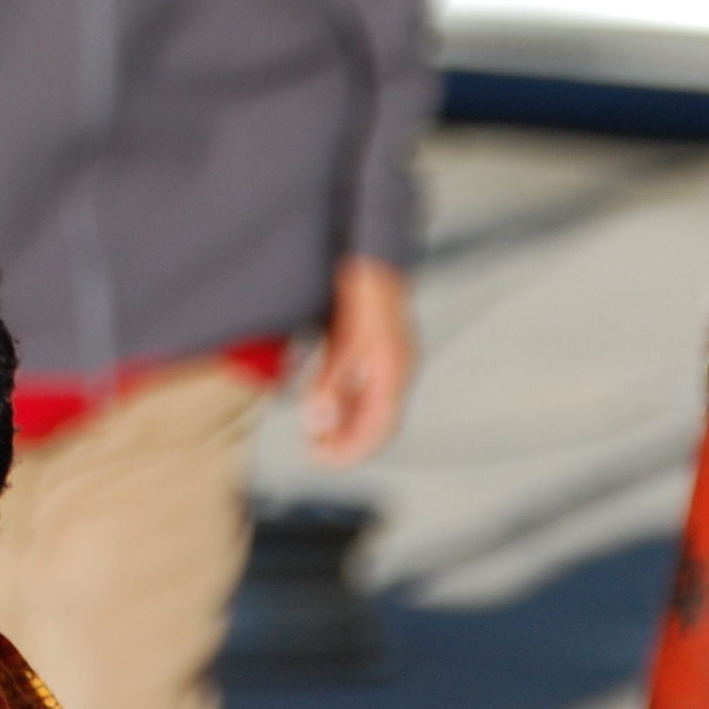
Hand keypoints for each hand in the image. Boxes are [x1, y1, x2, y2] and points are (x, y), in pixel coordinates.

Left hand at [302, 256, 416, 466]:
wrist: (372, 249)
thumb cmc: (364, 286)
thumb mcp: (344, 338)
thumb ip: (331, 381)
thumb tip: (318, 422)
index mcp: (394, 369)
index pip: (380, 427)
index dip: (353, 450)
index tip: (322, 460)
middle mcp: (395, 367)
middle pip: (374, 420)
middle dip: (345, 441)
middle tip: (313, 452)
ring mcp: (386, 358)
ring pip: (366, 403)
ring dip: (341, 422)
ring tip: (313, 435)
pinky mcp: (373, 346)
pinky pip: (360, 384)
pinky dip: (341, 398)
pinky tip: (319, 402)